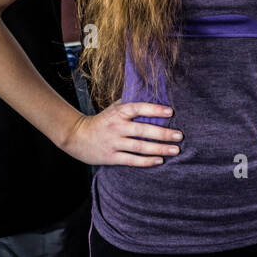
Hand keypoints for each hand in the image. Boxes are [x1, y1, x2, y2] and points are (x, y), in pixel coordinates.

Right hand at [60, 102, 180, 165]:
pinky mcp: (111, 157)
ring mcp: (114, 143)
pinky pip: (132, 160)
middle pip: (142, 130)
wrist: (77, 137)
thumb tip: (152, 95)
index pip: (138, 108)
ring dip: (159, 148)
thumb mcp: (113, 108)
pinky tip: (160, 160)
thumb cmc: (101, 121)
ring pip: (140, 147)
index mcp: (118, 113)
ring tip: (175, 150)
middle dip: (163, 133)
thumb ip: (129, 104)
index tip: (170, 112)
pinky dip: (146, 161)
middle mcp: (116, 127)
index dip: (154, 109)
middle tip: (179, 135)